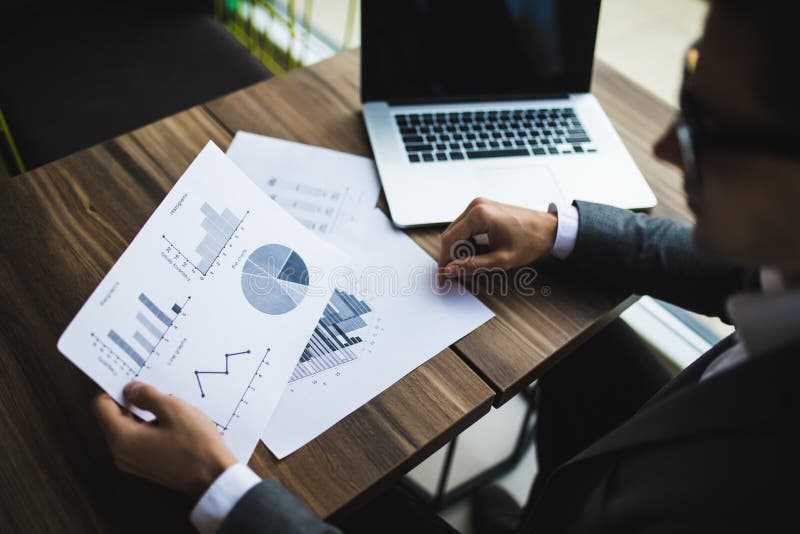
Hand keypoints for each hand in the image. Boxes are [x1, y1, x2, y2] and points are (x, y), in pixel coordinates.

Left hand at [93, 381, 236, 497]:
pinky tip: (168, 421)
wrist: (213, 478)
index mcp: (122, 438)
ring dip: (138, 414)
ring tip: (163, 403)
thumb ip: (147, 396)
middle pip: (111, 419)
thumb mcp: (173, 409)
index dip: (111, 389)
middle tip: (148, 386)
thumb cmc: (195, 444)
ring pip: (125, 430)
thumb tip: (131, 389)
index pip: (100, 406)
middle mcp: (120, 453)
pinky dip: (145, 427)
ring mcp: (132, 463)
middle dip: (127, 401)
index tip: (129, 378)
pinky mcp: (145, 467)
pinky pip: (136, 441)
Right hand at [438, 197, 557, 280]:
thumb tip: (450, 270)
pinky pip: (465, 227)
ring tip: (467, 266)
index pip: (449, 240)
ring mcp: (478, 205)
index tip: (443, 278)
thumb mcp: (502, 260)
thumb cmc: (530, 241)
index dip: (444, 262)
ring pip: (456, 232)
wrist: (549, 228)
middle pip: (450, 235)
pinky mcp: (482, 208)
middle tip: (451, 277)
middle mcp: (475, 206)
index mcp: (479, 215)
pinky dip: (465, 242)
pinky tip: (475, 254)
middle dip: (449, 257)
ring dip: (457, 250)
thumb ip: (473, 266)